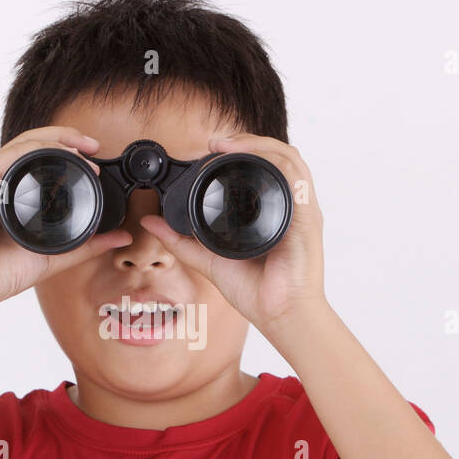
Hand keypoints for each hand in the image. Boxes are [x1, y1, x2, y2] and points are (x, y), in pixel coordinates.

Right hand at [0, 127, 133, 318]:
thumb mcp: (53, 257)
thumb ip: (86, 246)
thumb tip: (121, 236)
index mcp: (14, 195)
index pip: (41, 160)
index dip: (69, 150)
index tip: (96, 158)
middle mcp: (0, 183)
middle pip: (33, 145)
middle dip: (66, 137)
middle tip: (93, 145)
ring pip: (22, 145)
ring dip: (53, 139)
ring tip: (80, 147)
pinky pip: (6, 159)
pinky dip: (31, 152)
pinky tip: (53, 154)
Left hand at [137, 134, 327, 336]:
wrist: (281, 317)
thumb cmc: (258, 293)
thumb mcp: (209, 260)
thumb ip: (181, 241)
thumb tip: (151, 223)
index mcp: (273, 212)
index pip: (263, 167)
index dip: (240, 150)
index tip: (210, 149)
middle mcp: (290, 206)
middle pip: (276, 156)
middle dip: (247, 141)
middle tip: (215, 142)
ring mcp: (302, 210)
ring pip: (288, 159)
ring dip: (258, 145)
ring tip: (228, 145)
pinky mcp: (307, 220)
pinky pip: (296, 180)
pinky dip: (274, 163)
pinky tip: (253, 159)